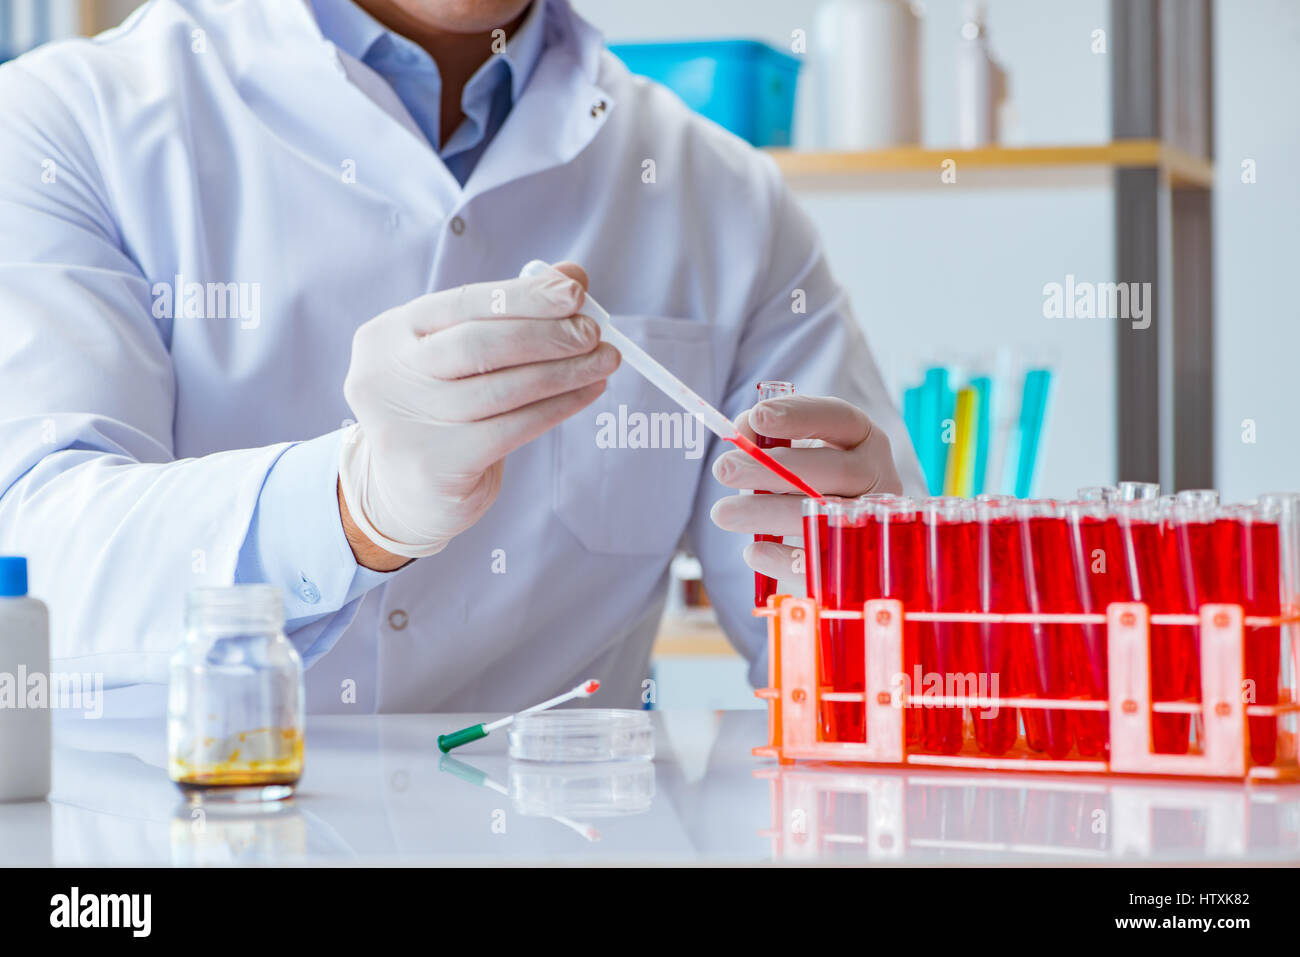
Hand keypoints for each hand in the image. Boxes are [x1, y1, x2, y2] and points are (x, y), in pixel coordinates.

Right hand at [338, 262, 618, 565]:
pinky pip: (513, 428)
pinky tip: (586, 393)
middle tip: (593, 333)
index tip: (575, 291)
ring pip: (502, 389)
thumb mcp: (458, 358)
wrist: (404, 495)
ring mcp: (406, 423)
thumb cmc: (440, 412)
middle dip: (547, 335)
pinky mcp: (435, 465)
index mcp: (388, 335)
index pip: (462, 302)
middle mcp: (387, 375)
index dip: (523, 296)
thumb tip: (571, 277)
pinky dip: (557, 407)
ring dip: (563, 372)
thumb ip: (507, 315)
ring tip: (604, 361)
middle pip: (479, 344)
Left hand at [709, 395, 901, 579]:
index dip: (800, 415)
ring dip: (769, 513)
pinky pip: (825, 565)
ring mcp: (874, 523)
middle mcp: (878, 477)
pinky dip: (787, 559)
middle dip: (774, 469)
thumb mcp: (793, 450)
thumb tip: (741, 433)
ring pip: (825, 517)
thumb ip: (766, 437)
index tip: (757, 416)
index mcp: (864, 439)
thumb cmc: (809, 479)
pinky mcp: (857, 564)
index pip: (840, 418)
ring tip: (722, 512)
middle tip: (724, 469)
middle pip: (834, 470)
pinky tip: (754, 552)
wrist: (841, 534)